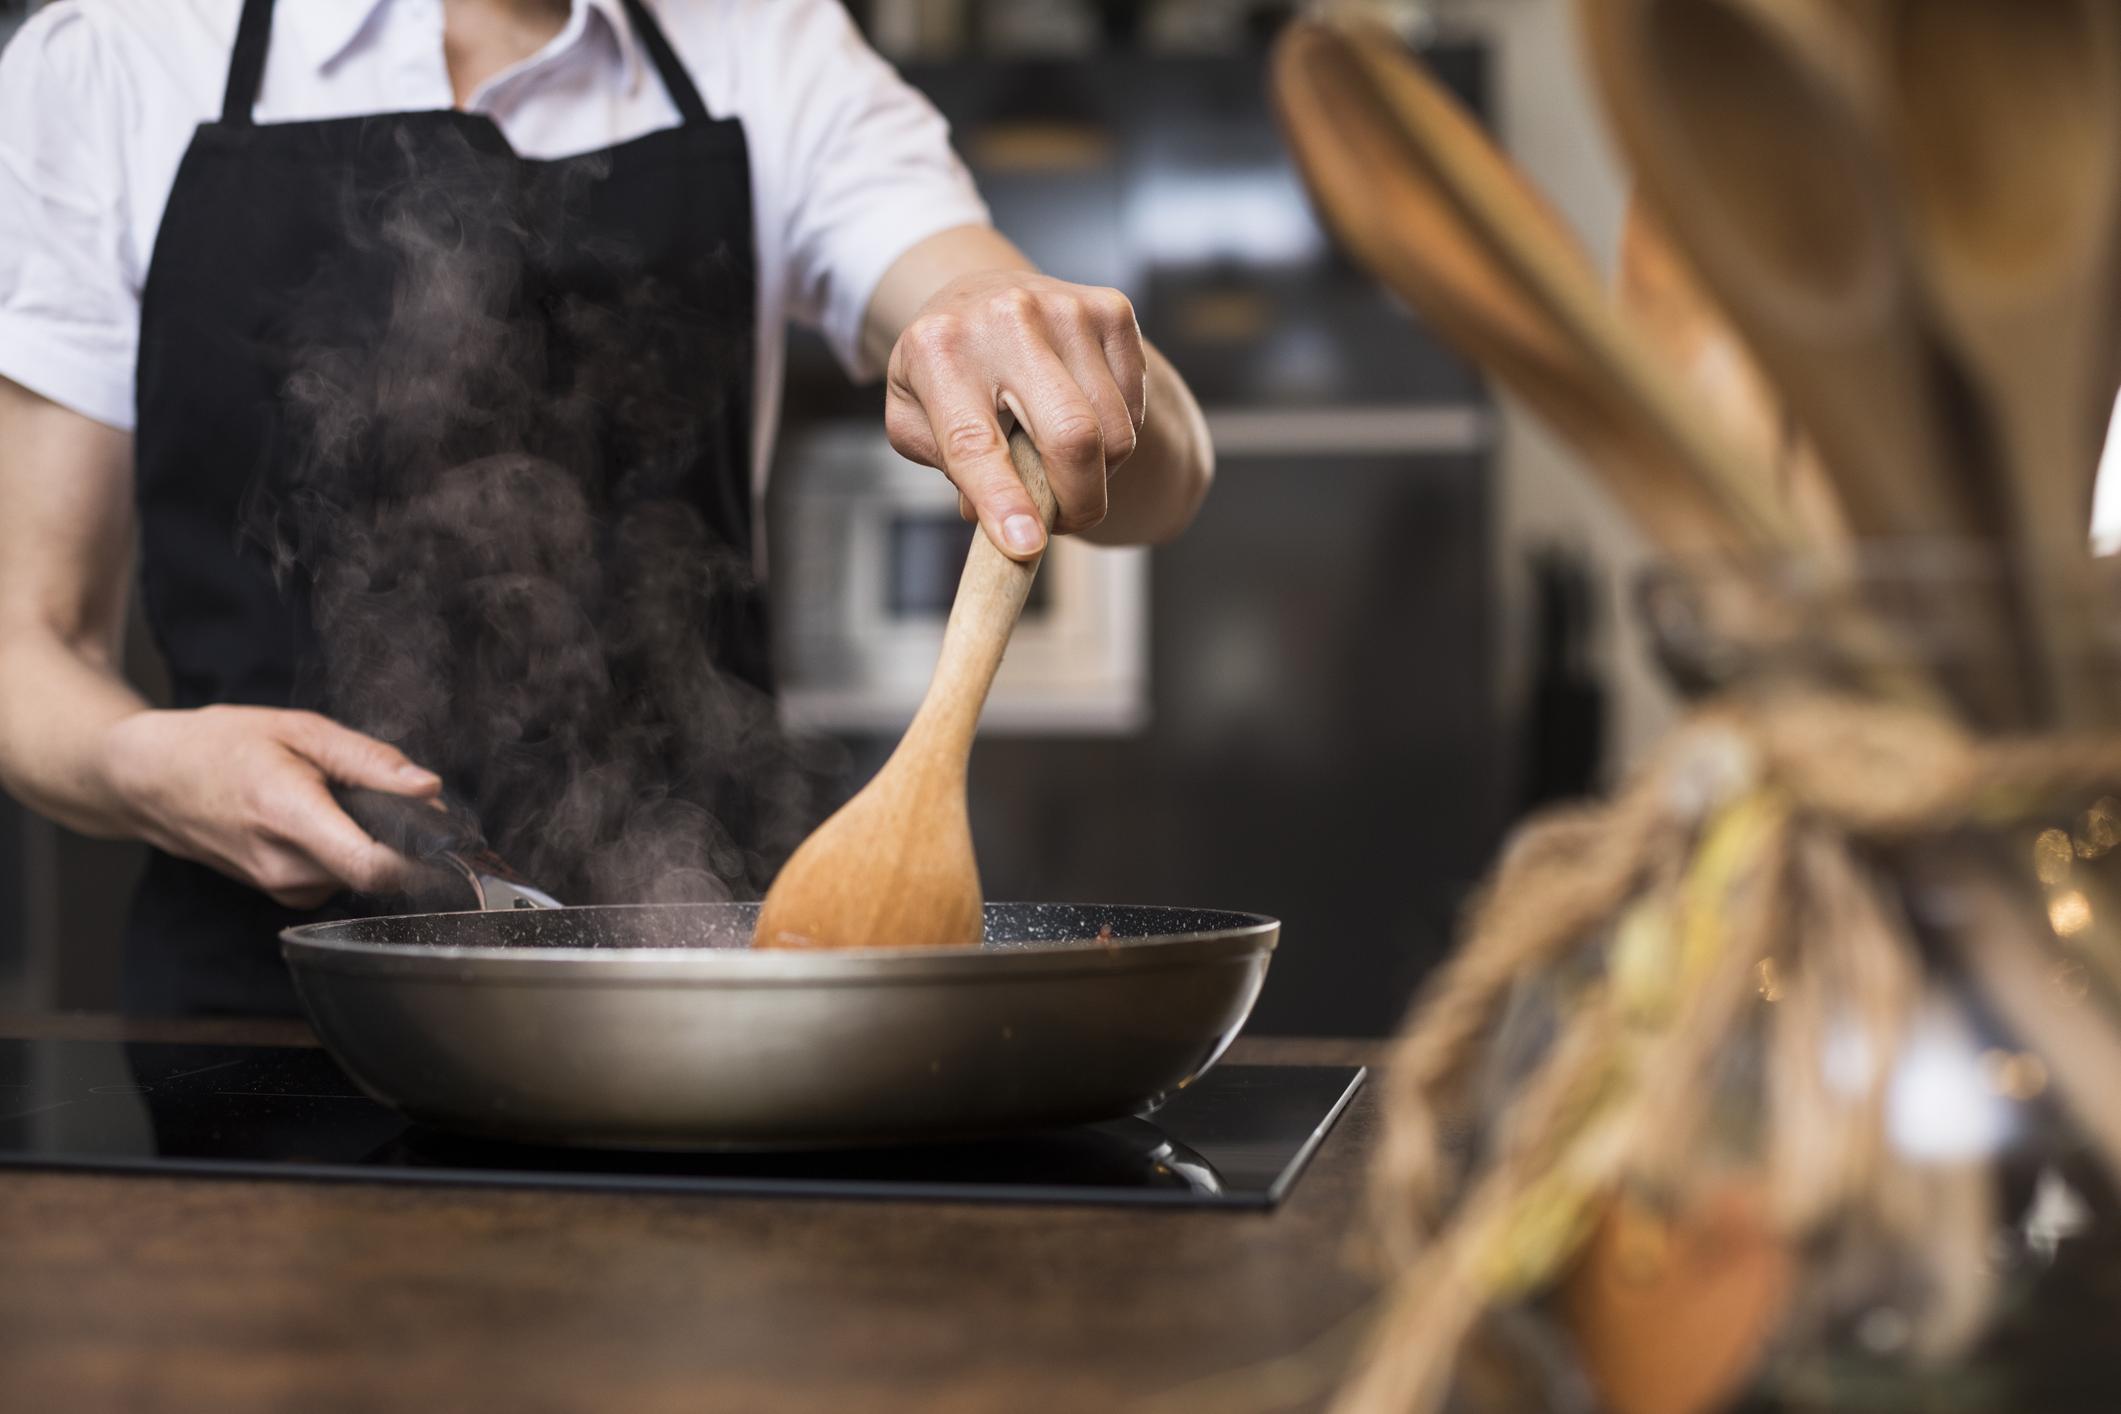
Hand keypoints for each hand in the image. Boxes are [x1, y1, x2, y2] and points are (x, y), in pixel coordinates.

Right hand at [98, 706, 440, 908]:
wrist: (149, 780)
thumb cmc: (220, 746)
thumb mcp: (299, 730)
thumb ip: (369, 761)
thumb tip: (429, 788)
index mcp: (288, 815)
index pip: (371, 867)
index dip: (420, 858)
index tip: (445, 837)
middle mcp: (283, 866)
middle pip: (376, 869)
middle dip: (397, 835)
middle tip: (385, 793)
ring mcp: (278, 887)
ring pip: (359, 874)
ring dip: (369, 841)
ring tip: (335, 799)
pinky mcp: (281, 894)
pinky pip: (337, 876)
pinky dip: (345, 850)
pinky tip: (320, 820)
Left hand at [884, 269, 1147, 558]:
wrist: (980, 296)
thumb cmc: (945, 372)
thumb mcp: (916, 421)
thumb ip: (951, 472)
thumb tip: (1005, 520)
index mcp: (939, 350)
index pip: (975, 442)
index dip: (1004, 500)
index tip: (1027, 546)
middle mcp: (1006, 318)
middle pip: (1072, 435)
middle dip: (1079, 502)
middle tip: (1064, 523)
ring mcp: (1066, 308)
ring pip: (1114, 431)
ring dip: (1097, 473)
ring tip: (1061, 466)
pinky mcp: (1112, 309)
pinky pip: (1134, 407)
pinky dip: (1115, 435)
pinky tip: (1082, 420)